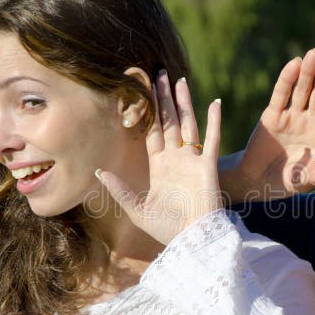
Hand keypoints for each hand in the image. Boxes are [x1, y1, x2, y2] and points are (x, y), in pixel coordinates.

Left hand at [96, 71, 222, 245]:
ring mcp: (192, 161)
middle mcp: (176, 159)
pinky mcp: (207, 166)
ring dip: (183, 102)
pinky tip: (215, 103)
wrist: (192, 240)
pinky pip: (211, 139)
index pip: (152, 132)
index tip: (143, 91)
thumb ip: (120, 188)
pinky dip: (214, 122)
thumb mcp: (137, 208)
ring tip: (179, 80)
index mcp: (160, 167)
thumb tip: (99, 171)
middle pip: (168, 122)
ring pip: (187, 124)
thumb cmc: (166, 229)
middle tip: (159, 74)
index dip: (147, 112)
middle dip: (163, 99)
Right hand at [229, 47, 314, 199]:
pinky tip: (294, 64)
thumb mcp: (302, 182)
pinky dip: (287, 80)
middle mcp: (312, 123)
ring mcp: (293, 118)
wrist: (258, 182)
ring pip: (303, 91)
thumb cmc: (286, 183)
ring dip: (309, 72)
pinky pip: (281, 96)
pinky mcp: (273, 116)